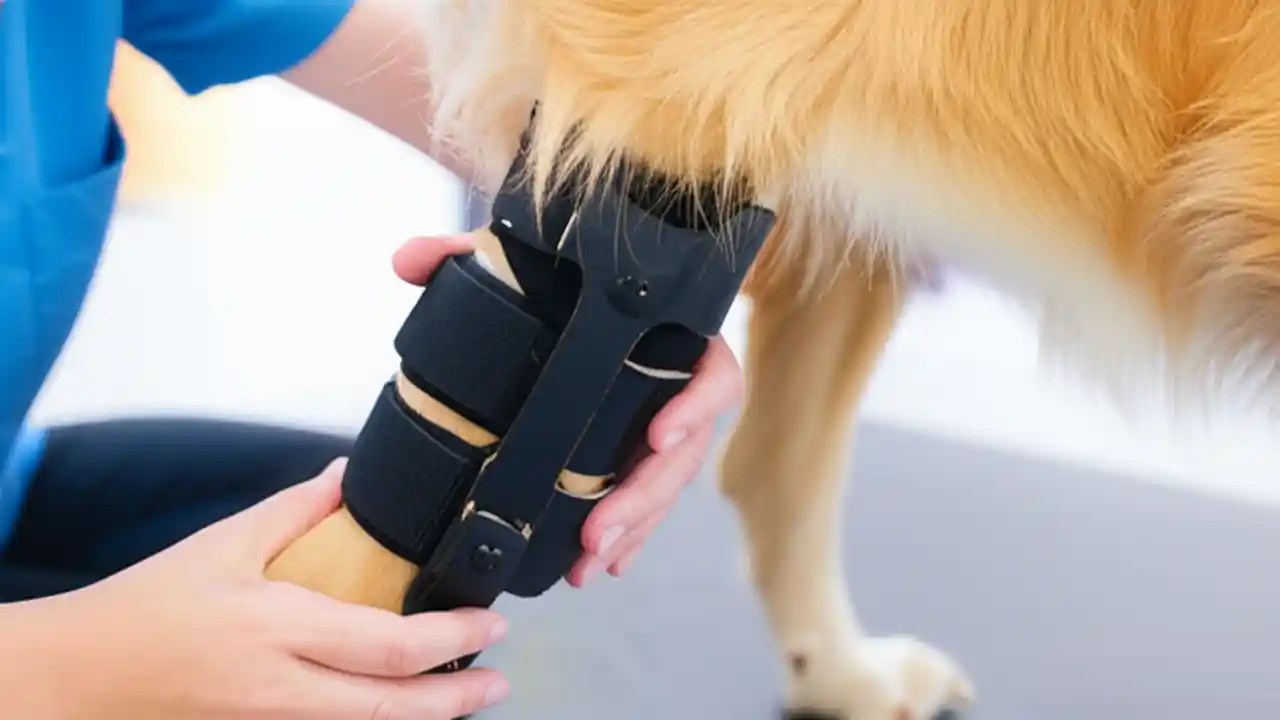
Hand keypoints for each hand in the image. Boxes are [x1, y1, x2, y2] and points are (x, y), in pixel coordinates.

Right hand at [1, 460, 509, 719]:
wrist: (81, 676)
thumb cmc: (146, 609)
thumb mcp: (223, 543)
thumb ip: (296, 510)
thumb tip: (347, 477)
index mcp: (277, 629)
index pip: (389, 646)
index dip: (452, 639)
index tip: (490, 623)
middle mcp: (280, 689)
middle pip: (391, 707)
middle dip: (457, 698)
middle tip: (498, 679)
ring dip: (424, 716)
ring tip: (466, 695)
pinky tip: (398, 704)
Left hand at [393, 233, 744, 585]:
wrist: (575, 284)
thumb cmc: (563, 272)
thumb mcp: (522, 256)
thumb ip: (468, 252)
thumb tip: (408, 261)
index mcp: (677, 335)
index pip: (715, 374)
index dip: (697, 408)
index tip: (658, 436)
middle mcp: (680, 385)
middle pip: (687, 452)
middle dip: (644, 499)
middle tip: (598, 533)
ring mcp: (667, 424)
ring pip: (667, 486)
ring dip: (634, 527)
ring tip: (590, 561)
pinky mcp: (644, 453)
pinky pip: (650, 499)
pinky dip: (629, 533)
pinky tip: (603, 563)